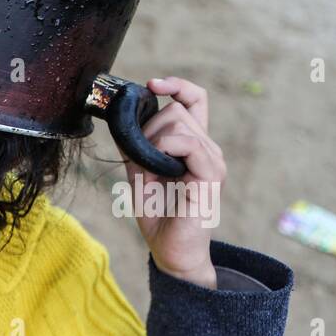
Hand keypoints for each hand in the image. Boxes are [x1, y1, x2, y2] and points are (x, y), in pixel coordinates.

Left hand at [123, 77, 225, 288]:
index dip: (177, 86)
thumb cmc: (159, 217)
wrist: (172, 251)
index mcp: (193, 146)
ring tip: (151, 170)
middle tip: (140, 160)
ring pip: (180, 122)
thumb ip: (136, 150)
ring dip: (154, 140)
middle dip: (149, 127)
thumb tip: (123, 124)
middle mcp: (207, 149)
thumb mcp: (139, 176)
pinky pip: (190, 143)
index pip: (195, 101)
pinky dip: (167, 147)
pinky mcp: (212, 175)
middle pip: (177, 110)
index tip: (153, 84)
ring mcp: (212, 160)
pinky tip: (160, 164)